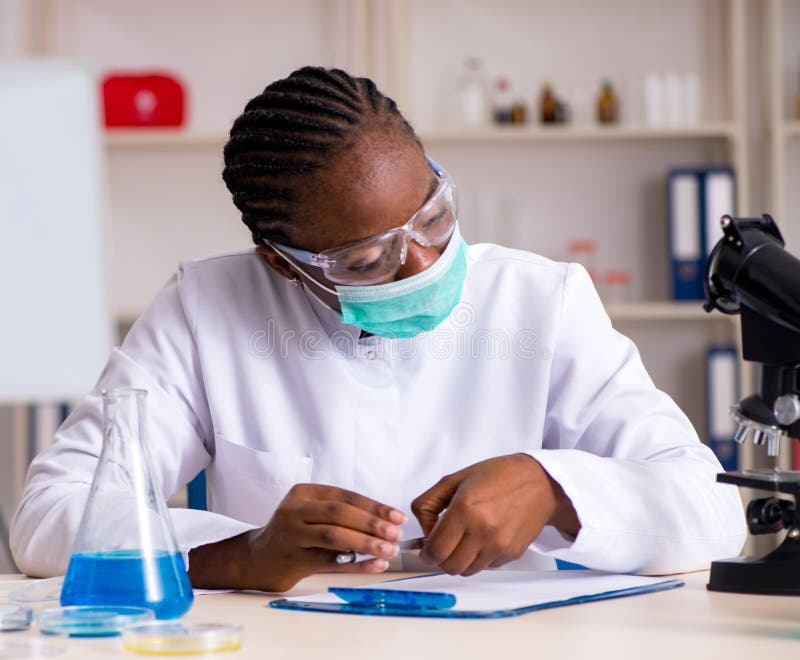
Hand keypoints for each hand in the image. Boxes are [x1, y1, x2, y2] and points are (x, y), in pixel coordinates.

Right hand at [188, 484, 404, 591]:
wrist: (257, 559)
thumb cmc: (294, 533)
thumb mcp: (311, 512)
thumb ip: (341, 512)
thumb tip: (386, 520)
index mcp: (302, 493)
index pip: (344, 496)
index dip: (373, 506)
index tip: (396, 516)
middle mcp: (294, 511)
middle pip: (339, 513)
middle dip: (371, 523)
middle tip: (395, 533)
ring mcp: (292, 536)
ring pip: (334, 537)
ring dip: (365, 543)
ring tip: (388, 550)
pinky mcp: (293, 560)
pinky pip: (330, 562)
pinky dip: (356, 564)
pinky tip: (374, 565)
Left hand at [411, 453, 579, 575]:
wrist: (538, 482)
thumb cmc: (498, 476)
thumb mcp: (455, 479)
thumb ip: (428, 504)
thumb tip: (424, 531)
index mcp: (465, 509)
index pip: (436, 550)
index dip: (426, 553)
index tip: (426, 548)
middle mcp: (483, 530)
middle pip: (449, 566)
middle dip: (441, 559)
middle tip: (443, 544)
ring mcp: (499, 545)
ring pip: (467, 570)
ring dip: (459, 560)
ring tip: (464, 540)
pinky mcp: (511, 554)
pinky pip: (486, 566)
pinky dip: (479, 558)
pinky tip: (482, 538)